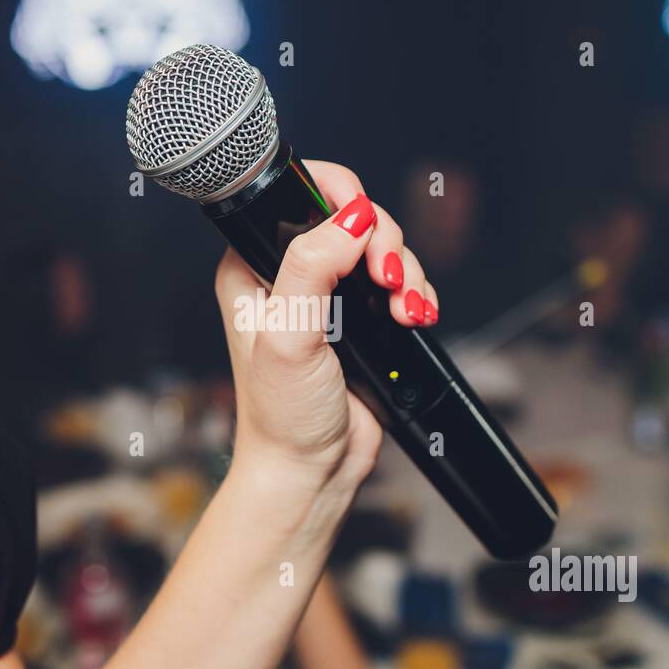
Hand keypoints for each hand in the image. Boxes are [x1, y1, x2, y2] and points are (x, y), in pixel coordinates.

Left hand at [214, 160, 439, 495]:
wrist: (311, 471)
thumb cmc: (281, 416)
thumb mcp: (289, 336)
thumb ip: (312, 268)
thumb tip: (349, 216)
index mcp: (253, 266)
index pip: (298, 196)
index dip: (338, 196)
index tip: (362, 222)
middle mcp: (290, 274)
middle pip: (352, 217)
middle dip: (382, 241)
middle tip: (386, 278)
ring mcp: (330, 297)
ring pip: (382, 249)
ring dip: (404, 273)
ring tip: (404, 308)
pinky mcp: (362, 320)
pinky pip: (400, 284)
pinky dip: (415, 295)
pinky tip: (414, 317)